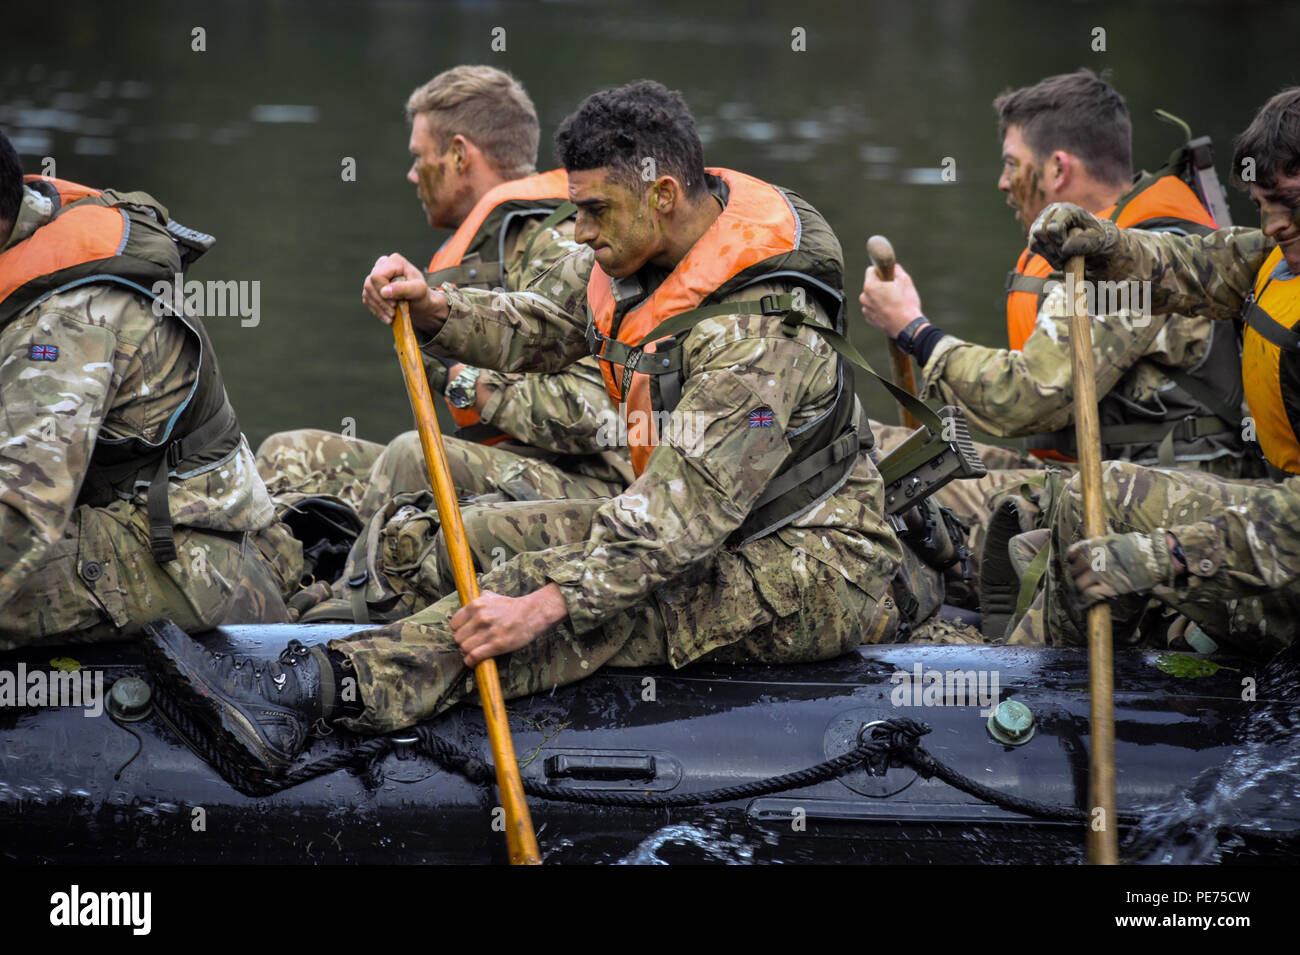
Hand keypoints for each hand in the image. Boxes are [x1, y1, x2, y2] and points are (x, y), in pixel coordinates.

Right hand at [361, 252, 448, 330]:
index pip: (378, 275)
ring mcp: (375, 277)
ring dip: (379, 308)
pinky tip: (387, 317)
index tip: (395, 303)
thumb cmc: (421, 294)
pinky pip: (367, 299)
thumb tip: (384, 291)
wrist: (419, 302)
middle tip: (394, 312)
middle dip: (381, 301)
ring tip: (391, 317)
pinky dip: (376, 310)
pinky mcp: (372, 288)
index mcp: (395, 261)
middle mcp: (382, 266)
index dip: (383, 290)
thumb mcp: (419, 291)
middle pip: (370, 284)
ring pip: (367, 292)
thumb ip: (404, 289)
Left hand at [449, 584, 568, 666]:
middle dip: (463, 642)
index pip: (454, 624)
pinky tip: (474, 661)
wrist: (532, 613)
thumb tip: (467, 602)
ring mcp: (488, 632)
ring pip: (464, 648)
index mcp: (476, 605)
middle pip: (458, 638)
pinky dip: (471, 661)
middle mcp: (480, 618)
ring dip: (467, 652)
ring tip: (474, 651)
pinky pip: (474, 657)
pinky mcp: (497, 645)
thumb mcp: (493, 596)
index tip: (464, 633)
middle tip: (471, 643)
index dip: (458, 630)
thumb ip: (478, 600)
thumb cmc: (512, 606)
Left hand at [858, 262, 922, 337]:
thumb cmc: (906, 303)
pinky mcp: (869, 319)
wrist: (907, 327)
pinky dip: (880, 308)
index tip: (889, 276)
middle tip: (894, 290)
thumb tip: (894, 267)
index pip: (871, 271)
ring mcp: (866, 309)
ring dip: (879, 298)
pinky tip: (890, 311)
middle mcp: (864, 297)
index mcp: (870, 286)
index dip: (881, 272)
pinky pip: (873, 309)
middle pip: (871, 285)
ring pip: (871, 298)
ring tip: (893, 302)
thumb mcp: (905, 281)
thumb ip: (897, 270)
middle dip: (880, 286)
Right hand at [1028, 202, 1118, 267]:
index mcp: (1066, 209)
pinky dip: (1046, 255)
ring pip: (1034, 241)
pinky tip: (1057, 257)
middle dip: (1052, 248)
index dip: (1060, 241)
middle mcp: (1050, 212)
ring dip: (1048, 254)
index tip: (1069, 249)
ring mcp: (1041, 221)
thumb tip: (1065, 248)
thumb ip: (1085, 242)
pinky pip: (1033, 247)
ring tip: (1062, 258)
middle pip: (1039, 232)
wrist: (1089, 237)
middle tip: (1065, 255)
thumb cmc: (1093, 236)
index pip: (1053, 227)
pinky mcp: (1036, 232)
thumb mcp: (1098, 238)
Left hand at [1065, 531, 1175, 610]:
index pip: (1072, 553)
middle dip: (1077, 576)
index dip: (1072, 560)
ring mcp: (1099, 574)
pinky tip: (1095, 597)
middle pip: (1074, 571)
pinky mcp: (1109, 586)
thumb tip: (1096, 553)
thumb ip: (1103, 547)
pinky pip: (1091, 594)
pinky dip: (1090, 597)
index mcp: (1094, 545)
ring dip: (1082, 589)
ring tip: (1087, 591)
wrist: (1155, 556)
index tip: (1074, 564)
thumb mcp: (1116, 541)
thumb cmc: (1140, 547)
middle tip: (1082, 580)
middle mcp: (1092, 559)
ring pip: (1079, 585)